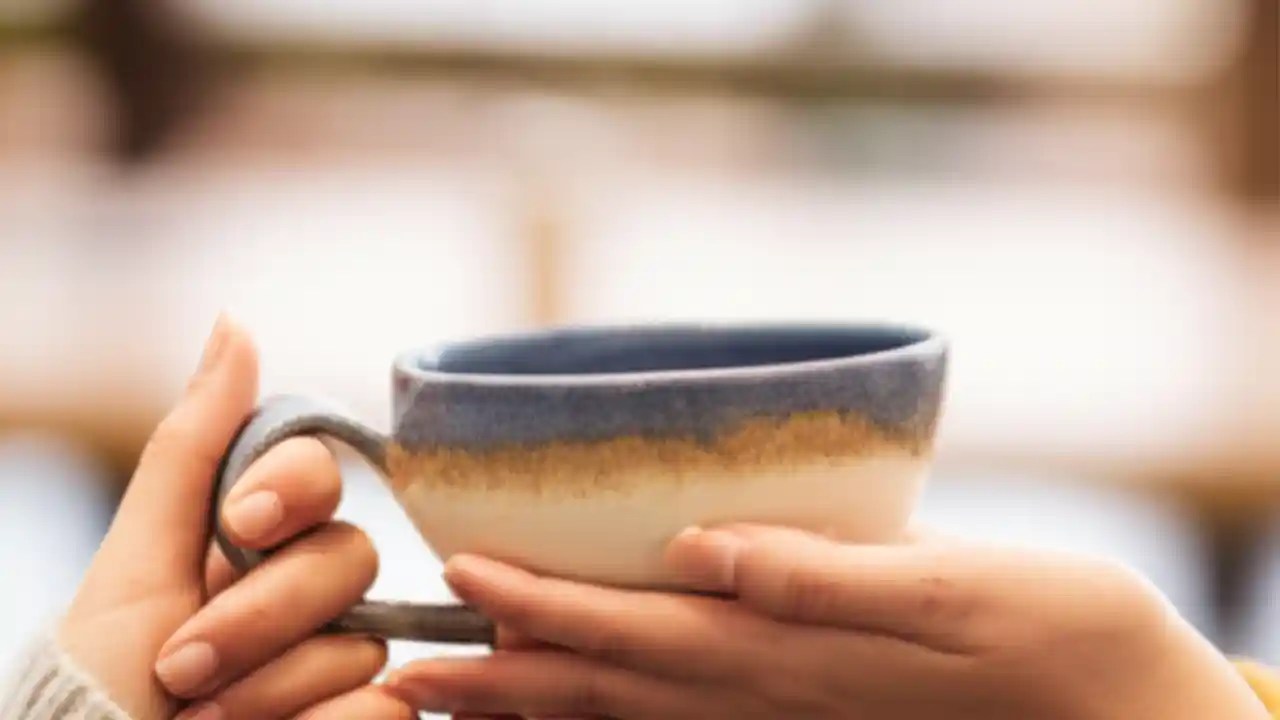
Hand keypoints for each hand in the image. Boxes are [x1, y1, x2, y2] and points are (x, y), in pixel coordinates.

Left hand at [58, 317, 412, 719]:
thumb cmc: (100, 680)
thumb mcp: (137, 560)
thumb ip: (195, 446)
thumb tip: (235, 319)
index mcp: (253, 544)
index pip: (319, 476)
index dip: (293, 489)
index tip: (241, 523)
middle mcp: (306, 598)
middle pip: (349, 558)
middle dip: (261, 616)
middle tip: (181, 669)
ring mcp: (341, 665)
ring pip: (364, 644)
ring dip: (270, 691)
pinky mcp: (368, 719)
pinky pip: (385, 705)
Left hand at [386, 525, 1268, 719]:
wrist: (1101, 692)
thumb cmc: (1038, 623)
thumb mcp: (943, 586)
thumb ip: (816, 573)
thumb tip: (702, 550)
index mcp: (782, 649)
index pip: (628, 627)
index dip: (534, 604)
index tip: (454, 575)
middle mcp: (762, 692)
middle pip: (605, 685)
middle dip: (502, 673)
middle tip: (409, 666)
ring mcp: (779, 711)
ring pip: (629, 713)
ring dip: (539, 704)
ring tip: (459, 696)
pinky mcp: (803, 707)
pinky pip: (679, 719)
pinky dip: (612, 714)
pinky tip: (578, 706)